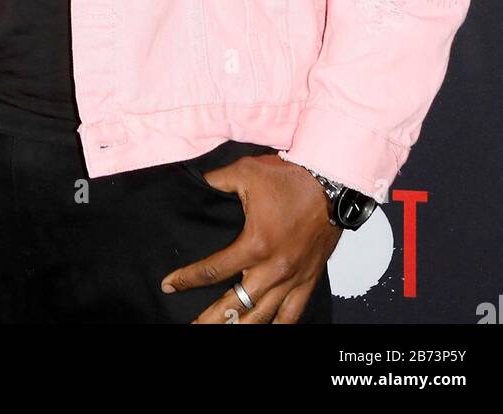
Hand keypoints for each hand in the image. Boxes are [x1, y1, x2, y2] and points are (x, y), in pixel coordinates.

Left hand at [161, 153, 342, 322]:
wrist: (332, 183)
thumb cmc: (291, 177)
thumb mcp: (247, 171)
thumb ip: (219, 180)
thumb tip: (200, 181)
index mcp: (255, 244)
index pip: (214, 270)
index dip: (187, 279)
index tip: (169, 284)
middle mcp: (273, 268)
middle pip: (236, 303)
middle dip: (210, 317)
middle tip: (193, 325)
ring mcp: (292, 277)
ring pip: (263, 315)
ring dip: (241, 326)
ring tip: (223, 331)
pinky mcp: (309, 279)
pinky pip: (293, 314)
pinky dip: (278, 325)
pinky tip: (264, 329)